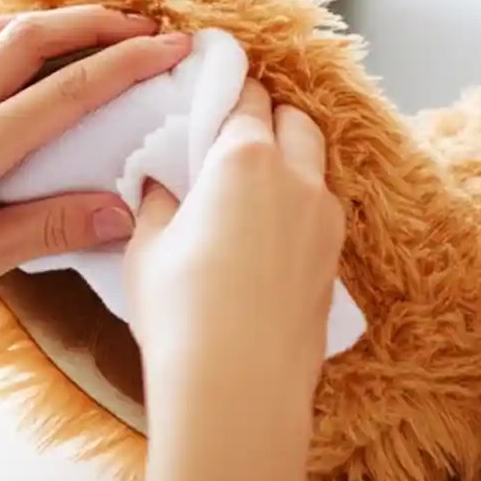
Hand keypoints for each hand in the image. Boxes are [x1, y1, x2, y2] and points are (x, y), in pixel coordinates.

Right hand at [124, 80, 344, 480]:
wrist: (237, 391)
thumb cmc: (183, 316)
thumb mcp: (147, 249)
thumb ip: (157, 203)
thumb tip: (161, 186)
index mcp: (244, 159)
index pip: (247, 98)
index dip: (229, 89)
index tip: (215, 90)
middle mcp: (296, 179)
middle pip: (294, 119)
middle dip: (268, 117)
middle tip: (232, 135)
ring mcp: (325, 221)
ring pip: (315, 164)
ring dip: (290, 160)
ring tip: (250, 186)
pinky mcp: (334, 262)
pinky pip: (321, 211)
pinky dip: (300, 204)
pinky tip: (266, 233)